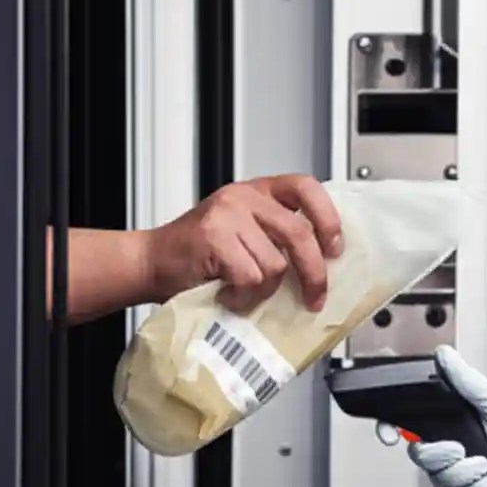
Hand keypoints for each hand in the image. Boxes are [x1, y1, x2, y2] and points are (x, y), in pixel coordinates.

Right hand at [143, 175, 342, 312]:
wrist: (151, 263)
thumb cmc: (200, 257)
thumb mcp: (245, 235)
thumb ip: (278, 237)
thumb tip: (325, 265)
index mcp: (259, 192)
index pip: (306, 187)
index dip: (328, 218)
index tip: (335, 249)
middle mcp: (244, 197)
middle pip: (300, 234)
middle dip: (314, 274)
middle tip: (314, 298)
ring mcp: (228, 214)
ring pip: (276, 264)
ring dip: (264, 292)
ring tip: (244, 293)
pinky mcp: (214, 237)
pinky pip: (252, 277)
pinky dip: (244, 297)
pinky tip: (228, 296)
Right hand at [382, 346, 486, 486]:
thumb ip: (468, 382)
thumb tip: (444, 354)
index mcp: (451, 420)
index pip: (408, 422)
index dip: (390, 428)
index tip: (391, 436)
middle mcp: (449, 445)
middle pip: (419, 455)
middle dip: (441, 455)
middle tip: (462, 450)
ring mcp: (456, 471)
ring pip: (438, 479)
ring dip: (466, 473)